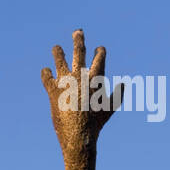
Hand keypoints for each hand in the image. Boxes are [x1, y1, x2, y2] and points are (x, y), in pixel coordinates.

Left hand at [41, 30, 123, 156]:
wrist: (79, 137)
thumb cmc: (96, 124)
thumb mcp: (110, 109)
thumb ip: (117, 95)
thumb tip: (124, 84)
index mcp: (95, 78)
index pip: (99, 57)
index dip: (100, 52)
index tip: (99, 49)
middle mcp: (80, 76)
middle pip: (78, 52)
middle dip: (79, 40)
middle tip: (78, 32)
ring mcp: (65, 83)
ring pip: (60, 61)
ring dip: (58, 53)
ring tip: (56, 48)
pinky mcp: (53, 92)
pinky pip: (47, 79)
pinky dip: (46, 74)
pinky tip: (45, 71)